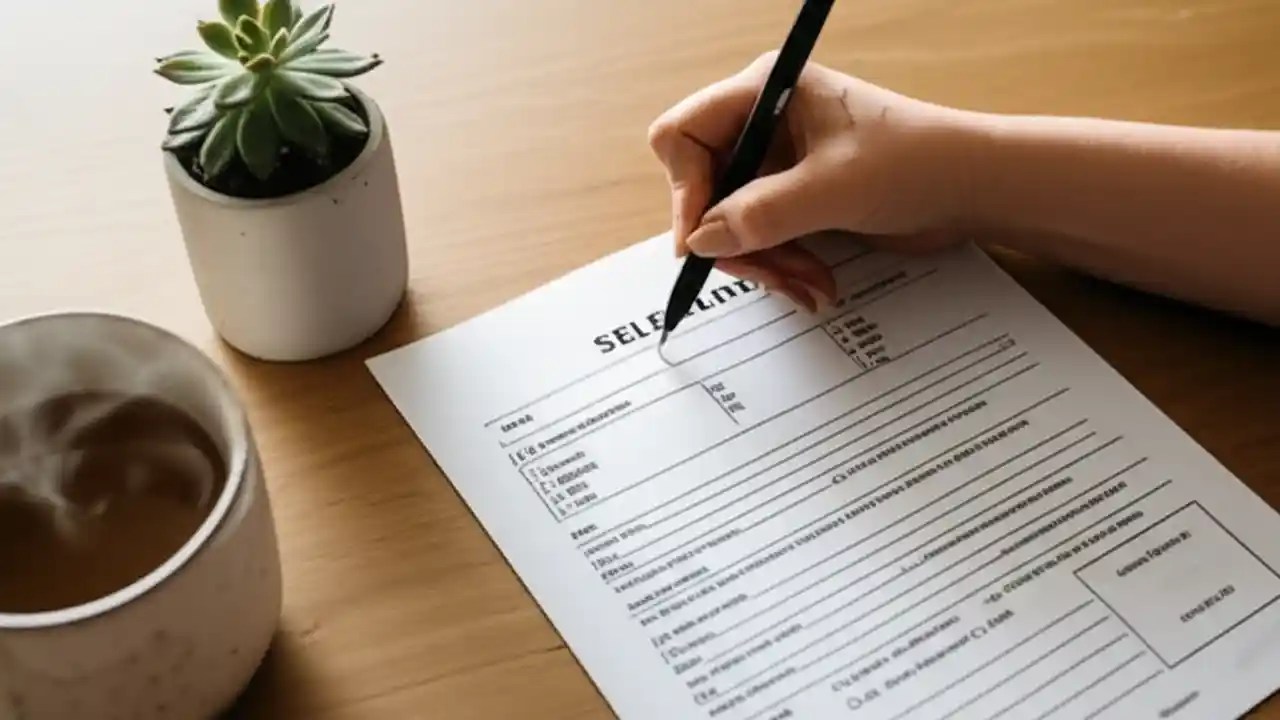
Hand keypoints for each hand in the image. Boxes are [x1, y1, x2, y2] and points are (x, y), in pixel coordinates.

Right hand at [647, 54, 978, 310]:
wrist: (975, 189)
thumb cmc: (916, 163)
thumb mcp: (832, 190)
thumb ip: (760, 215)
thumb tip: (701, 241)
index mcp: (765, 93)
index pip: (684, 135)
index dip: (686, 190)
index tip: (703, 239)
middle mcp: (764, 122)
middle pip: (705, 189)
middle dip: (736, 240)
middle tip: (770, 274)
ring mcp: (778, 162)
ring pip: (732, 223)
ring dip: (766, 262)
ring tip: (809, 284)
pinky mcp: (795, 196)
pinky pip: (762, 238)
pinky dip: (784, 265)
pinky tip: (816, 282)